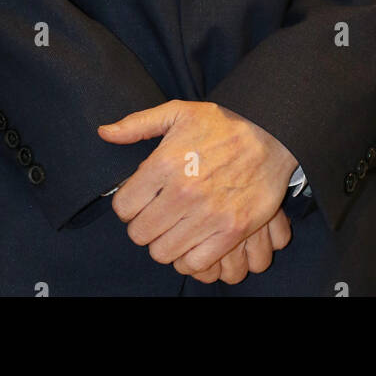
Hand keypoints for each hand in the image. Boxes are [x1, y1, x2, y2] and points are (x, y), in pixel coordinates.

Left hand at [97, 99, 297, 276]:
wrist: (271, 133)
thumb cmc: (222, 123)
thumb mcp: (178, 111)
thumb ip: (137, 124)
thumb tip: (104, 133)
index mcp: (165, 163)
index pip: (124, 206)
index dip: (128, 204)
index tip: (139, 199)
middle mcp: (183, 192)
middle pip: (140, 234)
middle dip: (143, 225)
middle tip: (156, 214)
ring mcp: (208, 215)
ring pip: (163, 252)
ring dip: (164, 242)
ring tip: (174, 227)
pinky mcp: (232, 231)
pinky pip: (195, 264)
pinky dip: (189, 257)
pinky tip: (192, 240)